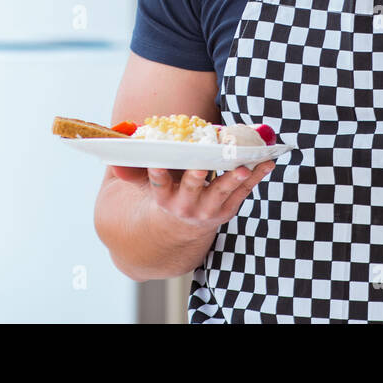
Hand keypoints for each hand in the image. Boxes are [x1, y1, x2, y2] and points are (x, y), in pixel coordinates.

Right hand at [108, 161, 275, 227]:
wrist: (180, 230)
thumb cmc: (167, 193)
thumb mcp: (147, 184)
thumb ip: (134, 168)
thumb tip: (115, 152)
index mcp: (164, 197)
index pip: (159, 184)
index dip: (158, 173)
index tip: (158, 163)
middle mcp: (185, 206)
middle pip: (192, 188)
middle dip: (197, 176)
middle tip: (203, 165)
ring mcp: (208, 210)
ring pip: (222, 192)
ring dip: (234, 178)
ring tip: (245, 166)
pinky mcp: (227, 210)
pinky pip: (243, 192)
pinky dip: (256, 176)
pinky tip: (267, 162)